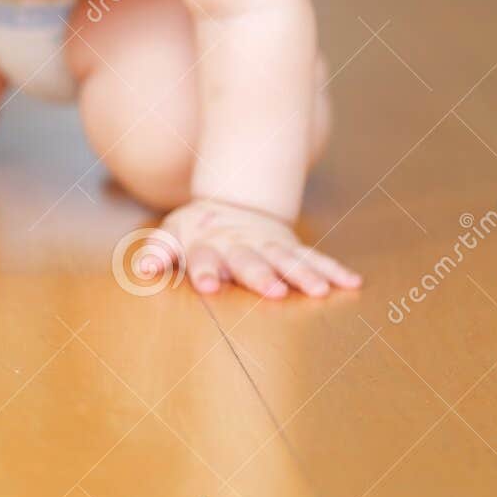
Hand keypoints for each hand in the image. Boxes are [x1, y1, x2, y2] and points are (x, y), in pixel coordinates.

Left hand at [149, 198, 361, 299]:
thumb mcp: (172, 235)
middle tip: (271, 290)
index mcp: (208, 244)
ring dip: (303, 274)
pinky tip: (353, 283)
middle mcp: (241, 245)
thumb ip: (159, 252)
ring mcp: (269, 245)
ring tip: (319, 291)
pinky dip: (333, 270)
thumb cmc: (196, 231)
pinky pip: (315, 259)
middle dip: (259, 274)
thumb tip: (143, 268)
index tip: (204, 285)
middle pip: (250, 260)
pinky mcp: (291, 247)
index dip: (203, 270)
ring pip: (288, 259)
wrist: (231, 205)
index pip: (203, 258)